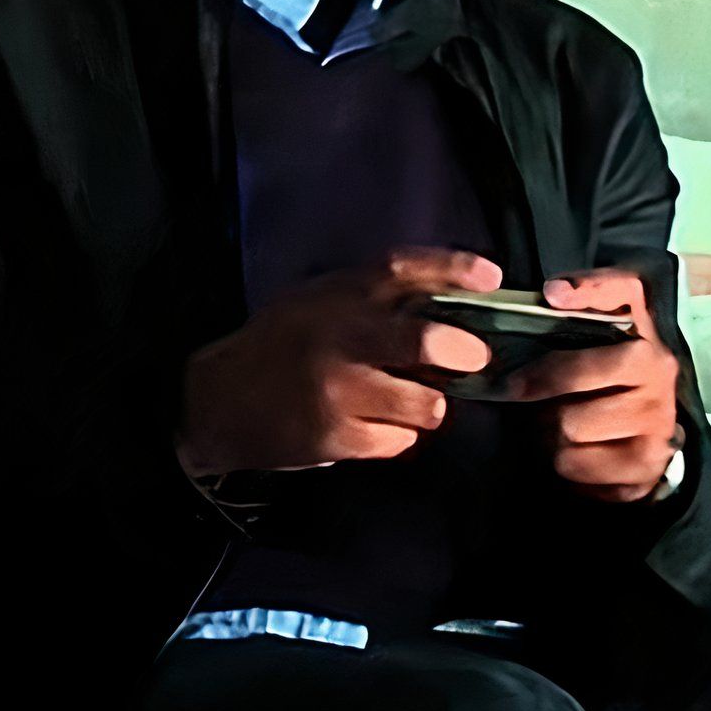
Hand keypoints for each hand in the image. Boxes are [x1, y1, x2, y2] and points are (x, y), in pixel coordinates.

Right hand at [174, 249, 500, 477]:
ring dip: (430, 405)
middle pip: (425, 340)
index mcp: (337, 296)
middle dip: (466, 352)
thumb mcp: (317, 301)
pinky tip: (374, 428)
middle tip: (475, 361)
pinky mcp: (335, 435)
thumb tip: (452, 307)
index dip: (453, 269)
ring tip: (411, 402)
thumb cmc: (279, 346)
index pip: (403, 269)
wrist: (219, 400)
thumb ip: (371, 298)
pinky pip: (401, 441)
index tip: (491, 277)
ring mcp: (338, 389)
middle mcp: (339, 337)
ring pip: (428, 403)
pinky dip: (398, 437)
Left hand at [501, 268, 680, 502]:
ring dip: (546, 429)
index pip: (624, 292)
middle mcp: (658, 368)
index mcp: (645, 329)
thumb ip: (576, 311)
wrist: (646, 441)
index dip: (588, 287)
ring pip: (568, 425)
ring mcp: (657, 417)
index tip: (552, 293)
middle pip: (574, 370)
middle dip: (537, 385)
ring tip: (552, 422)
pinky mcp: (645, 463)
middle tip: (516, 389)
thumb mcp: (596, 341)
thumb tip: (551, 295)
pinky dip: (562, 460)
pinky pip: (574, 463)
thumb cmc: (605, 381)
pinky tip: (572, 449)